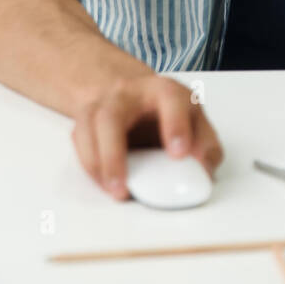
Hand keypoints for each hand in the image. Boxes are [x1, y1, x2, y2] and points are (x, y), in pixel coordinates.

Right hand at [71, 74, 223, 199]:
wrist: (128, 92)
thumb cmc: (166, 110)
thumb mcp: (194, 118)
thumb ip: (205, 144)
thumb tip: (205, 172)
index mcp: (163, 91)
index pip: (170, 100)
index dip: (176, 126)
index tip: (180, 154)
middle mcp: (127, 94)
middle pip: (112, 117)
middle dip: (115, 153)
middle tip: (125, 188)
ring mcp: (101, 107)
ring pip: (89, 130)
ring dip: (99, 165)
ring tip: (117, 192)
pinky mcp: (84, 124)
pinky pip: (79, 144)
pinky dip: (91, 167)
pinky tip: (105, 184)